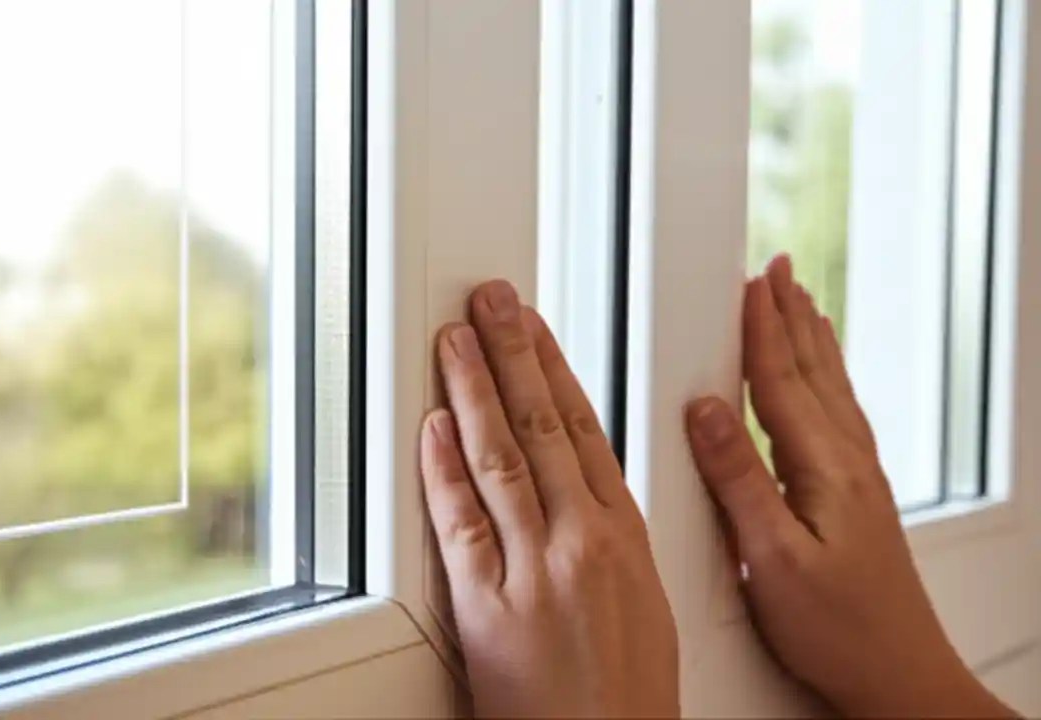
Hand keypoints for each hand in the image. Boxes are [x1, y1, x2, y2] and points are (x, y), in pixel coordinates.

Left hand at [420, 280, 677, 717]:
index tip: (536, 330)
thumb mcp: (644, 604)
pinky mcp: (488, 607)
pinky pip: (461, 524)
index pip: (587, 431)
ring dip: (473, 390)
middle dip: (513, 355)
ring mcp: (536, 570)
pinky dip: (443, 470)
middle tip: (491, 301)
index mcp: (625, 538)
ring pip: (502, 457)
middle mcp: (584, 542)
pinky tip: (432, 427)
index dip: (556, 370)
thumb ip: (610, 540)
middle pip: (544, 426)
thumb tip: (585, 493)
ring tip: (455, 339)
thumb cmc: (628, 697)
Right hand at [685, 256, 1014, 717]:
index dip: (762, 328)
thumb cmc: (837, 629)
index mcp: (826, 470)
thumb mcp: (773, 557)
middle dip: (791, 316)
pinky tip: (822, 384)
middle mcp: (849, 465)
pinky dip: (828, 381)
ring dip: (813, 340)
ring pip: (832, 389)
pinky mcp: (859, 500)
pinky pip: (840, 416)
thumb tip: (705, 412)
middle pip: (814, 371)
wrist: (898, 675)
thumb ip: (738, 480)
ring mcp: (859, 481)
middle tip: (777, 269)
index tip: (748, 282)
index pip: (783, 381)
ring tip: (801, 301)